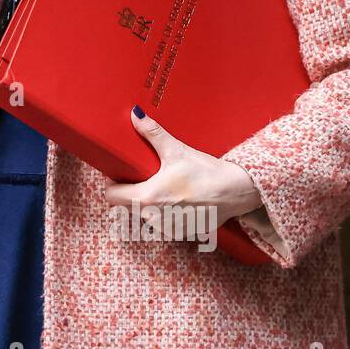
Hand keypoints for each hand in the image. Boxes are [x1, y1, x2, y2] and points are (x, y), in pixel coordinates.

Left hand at [103, 106, 264, 229]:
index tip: (119, 176)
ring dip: (150, 207)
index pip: (112, 197)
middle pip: (128, 207)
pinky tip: (179, 202)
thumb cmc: (205, 172)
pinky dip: (168, 216)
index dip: (113, 185)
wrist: (237, 191)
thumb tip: (136, 114)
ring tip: (164, 190)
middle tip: (146, 178)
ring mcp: (168, 229)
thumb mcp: (176, 150)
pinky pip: (165, 226)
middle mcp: (154, 218)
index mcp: (146, 198)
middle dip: (133, 193)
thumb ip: (152, 133)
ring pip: (146, 218)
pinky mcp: (182, 234)